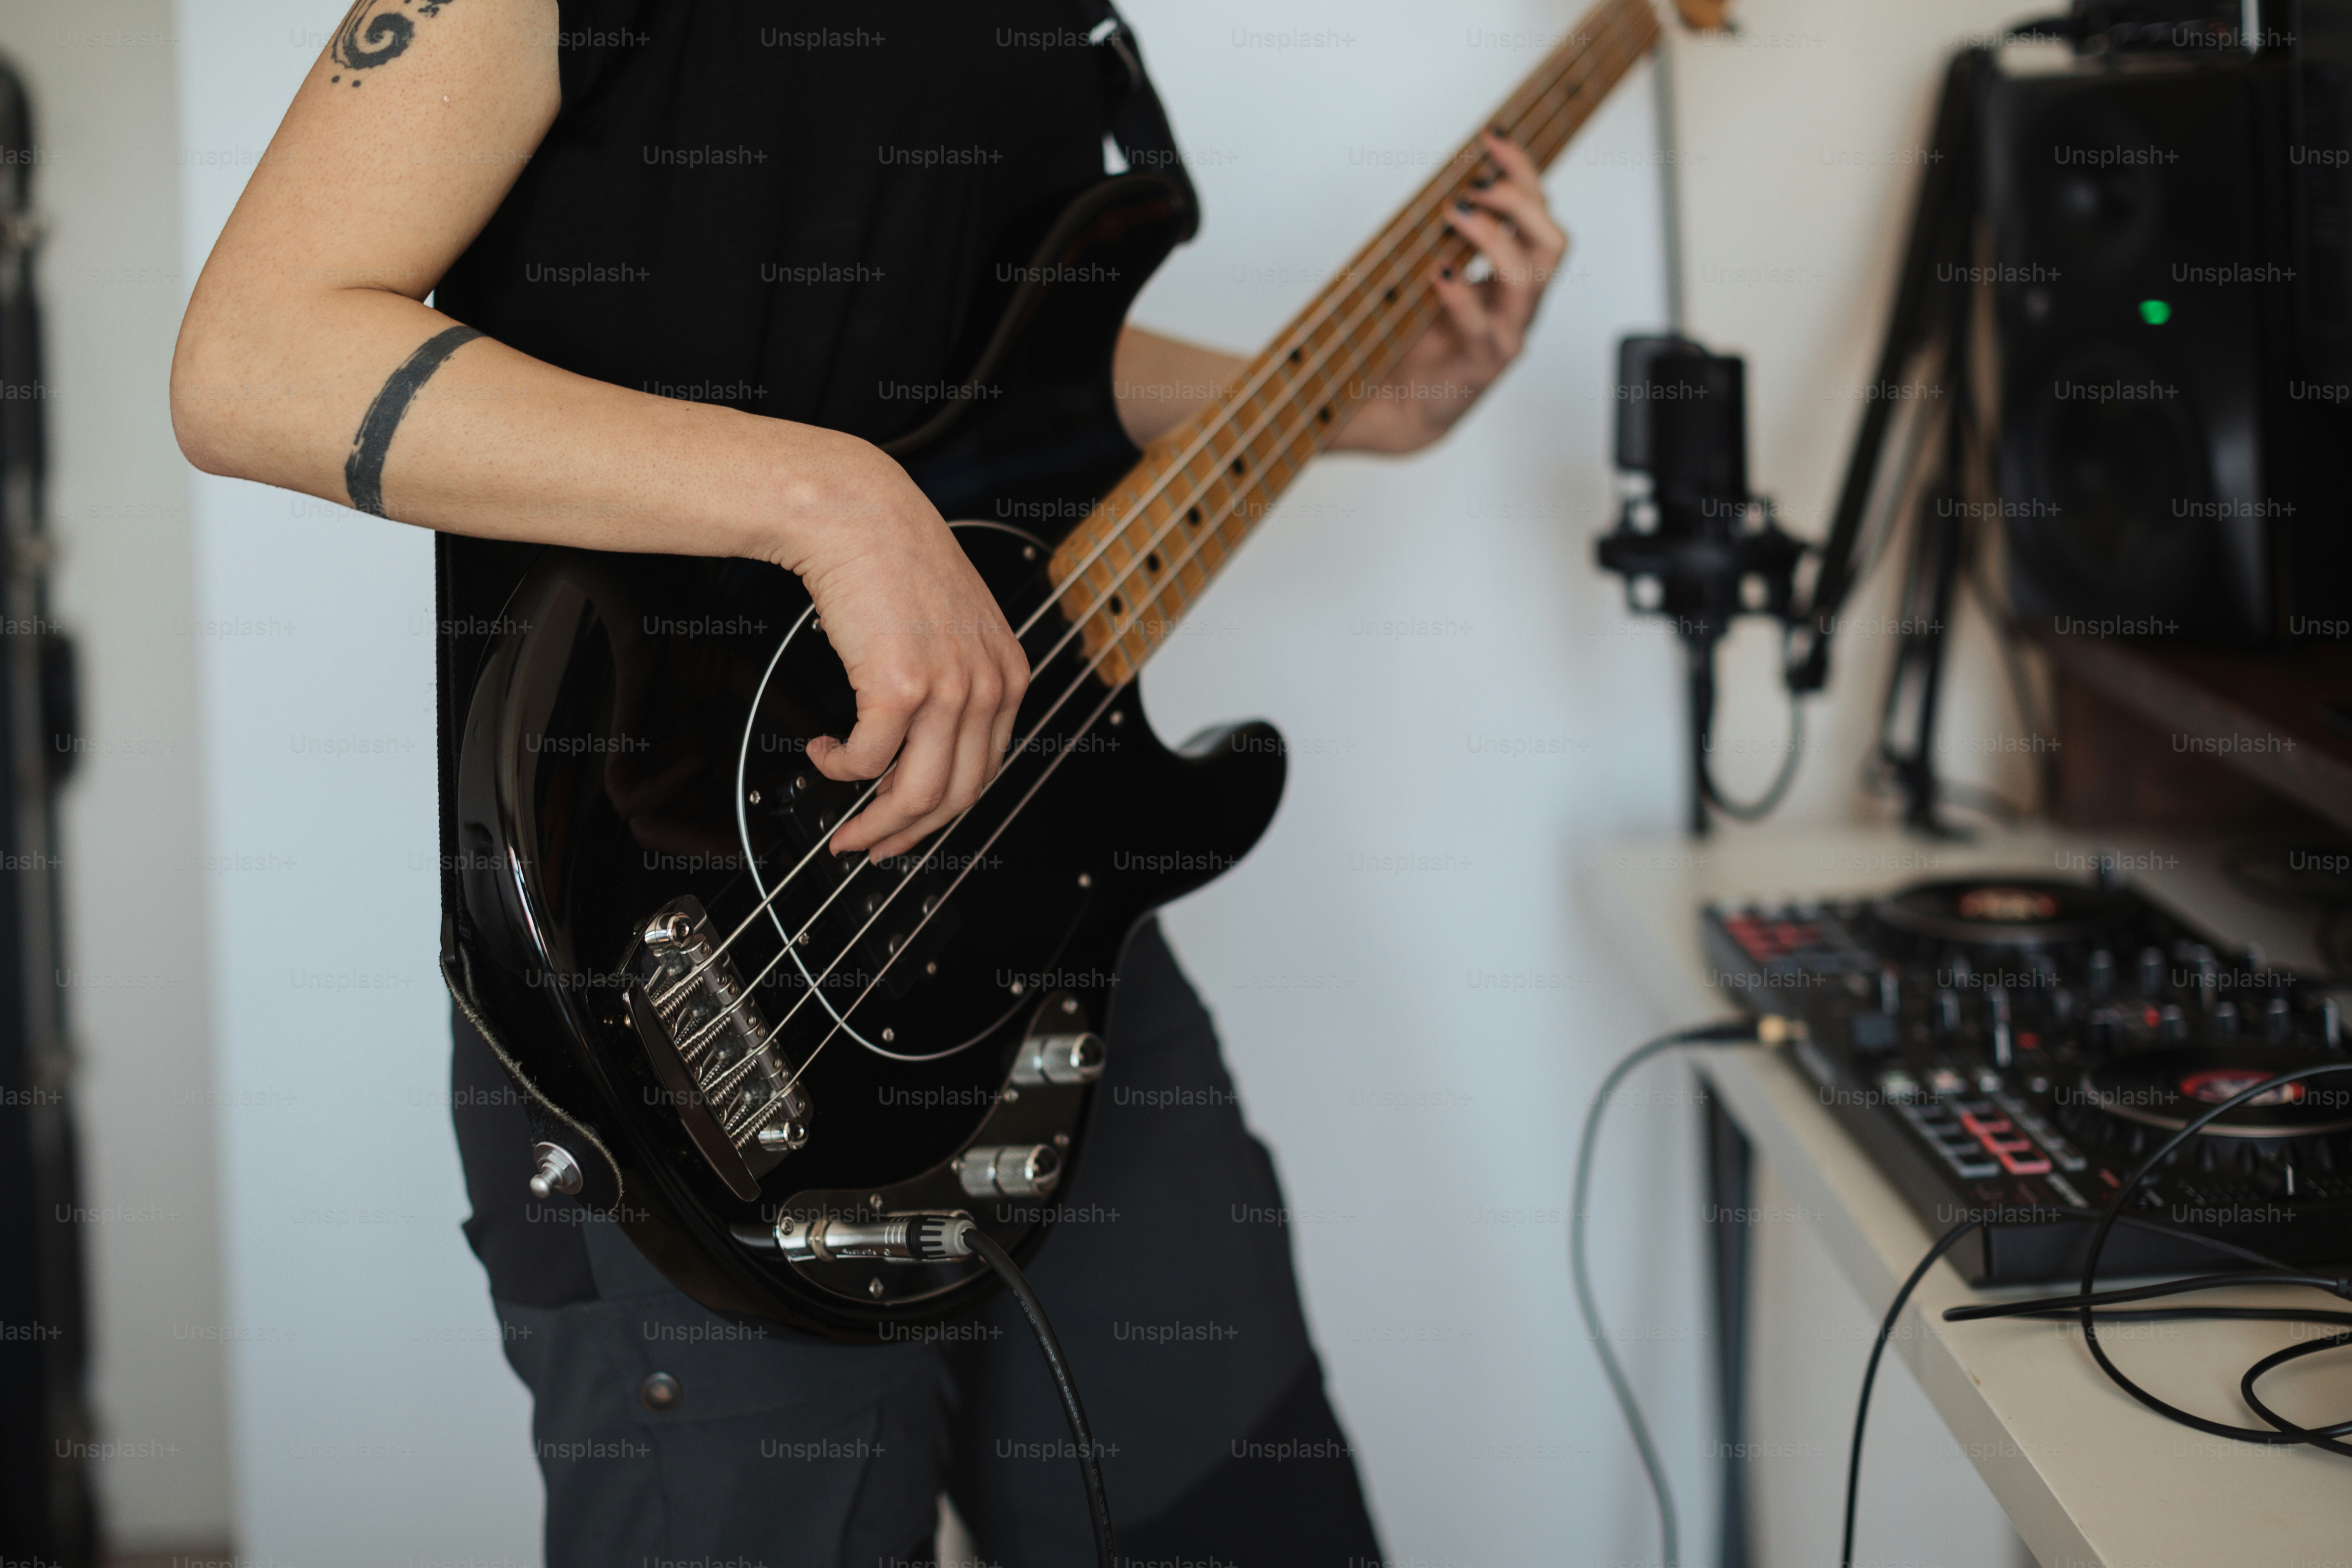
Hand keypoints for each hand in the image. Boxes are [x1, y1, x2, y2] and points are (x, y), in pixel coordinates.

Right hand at [767, 434, 1029, 860]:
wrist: (856, 513)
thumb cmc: (893, 561)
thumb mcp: (953, 629)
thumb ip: (956, 686)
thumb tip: (925, 749)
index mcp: (1008, 675)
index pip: (986, 770)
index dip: (943, 811)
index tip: (910, 827)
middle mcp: (988, 685)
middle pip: (957, 795)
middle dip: (907, 832)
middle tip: (870, 844)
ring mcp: (949, 688)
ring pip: (916, 792)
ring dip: (873, 819)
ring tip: (843, 823)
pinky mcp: (900, 687)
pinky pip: (868, 760)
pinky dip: (840, 768)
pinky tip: (823, 751)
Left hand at [1334, 131, 1569, 454]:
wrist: (1402, 406)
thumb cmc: (1421, 341)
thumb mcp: (1440, 279)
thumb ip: (1453, 243)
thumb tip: (1448, 189)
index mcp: (1514, 279)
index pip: (1539, 215)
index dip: (1524, 173)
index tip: (1493, 139)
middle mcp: (1519, 306)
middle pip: (1552, 242)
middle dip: (1520, 202)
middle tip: (1476, 187)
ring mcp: (1505, 337)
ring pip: (1528, 278)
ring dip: (1494, 238)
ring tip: (1455, 215)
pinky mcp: (1480, 366)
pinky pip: (1481, 326)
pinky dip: (1461, 294)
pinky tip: (1439, 271)